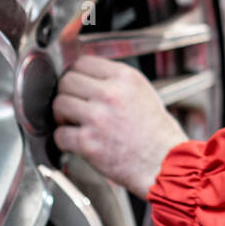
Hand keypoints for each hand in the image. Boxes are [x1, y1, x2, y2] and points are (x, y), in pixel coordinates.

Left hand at [52, 55, 188, 196]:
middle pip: (67, 81)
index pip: (83, 62)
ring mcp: (97, 118)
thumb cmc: (158, 133)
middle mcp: (110, 94)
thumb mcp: (144, 93)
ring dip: (62, 115)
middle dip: (68, 94)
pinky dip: (64, 140)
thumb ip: (117, 82)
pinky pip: (60, 134)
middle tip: (73, 106)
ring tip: (73, 123)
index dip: (77, 74)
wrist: (165, 163)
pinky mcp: (88, 142)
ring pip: (59, 104)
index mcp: (125, 78)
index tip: (77, 85)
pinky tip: (76, 142)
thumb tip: (90, 79)